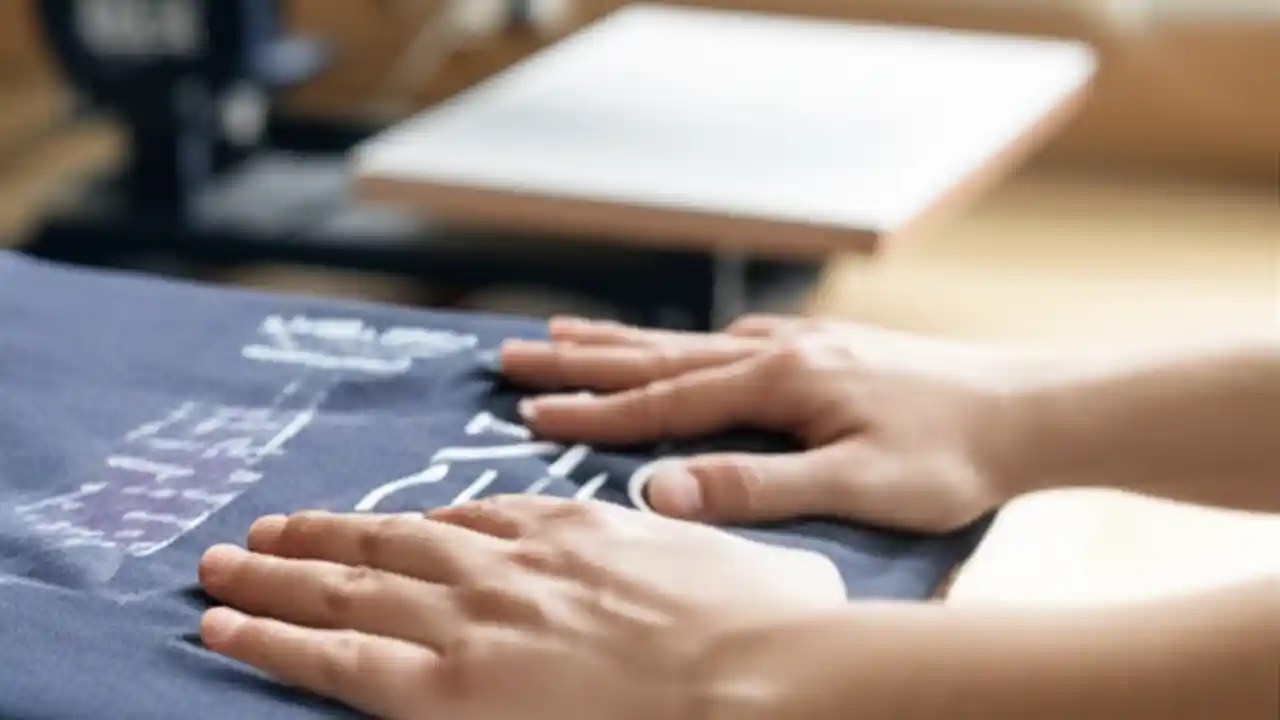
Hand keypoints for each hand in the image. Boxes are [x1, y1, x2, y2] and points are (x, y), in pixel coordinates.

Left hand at [198, 499, 844, 719]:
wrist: (750, 675)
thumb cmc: (766, 631)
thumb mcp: (752, 562)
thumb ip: (706, 543)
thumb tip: (727, 541)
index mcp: (573, 531)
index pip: (472, 521)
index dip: (413, 526)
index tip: (379, 525)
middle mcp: (507, 565)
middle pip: (389, 541)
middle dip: (321, 535)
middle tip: (264, 528)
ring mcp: (472, 619)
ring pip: (347, 584)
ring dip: (277, 572)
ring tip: (223, 563)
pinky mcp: (445, 687)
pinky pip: (336, 656)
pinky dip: (272, 636)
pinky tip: (222, 627)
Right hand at [502, 315, 1045, 532]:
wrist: (1032, 412)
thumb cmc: (951, 457)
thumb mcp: (855, 485)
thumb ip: (756, 486)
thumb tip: (660, 490)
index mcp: (778, 384)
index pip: (662, 402)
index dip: (593, 414)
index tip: (529, 415)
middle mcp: (780, 354)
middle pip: (659, 356)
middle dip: (582, 361)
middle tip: (513, 355)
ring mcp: (802, 347)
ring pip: (690, 343)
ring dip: (623, 342)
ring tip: (567, 333)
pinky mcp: (825, 352)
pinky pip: (730, 343)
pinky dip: (683, 344)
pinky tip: (679, 346)